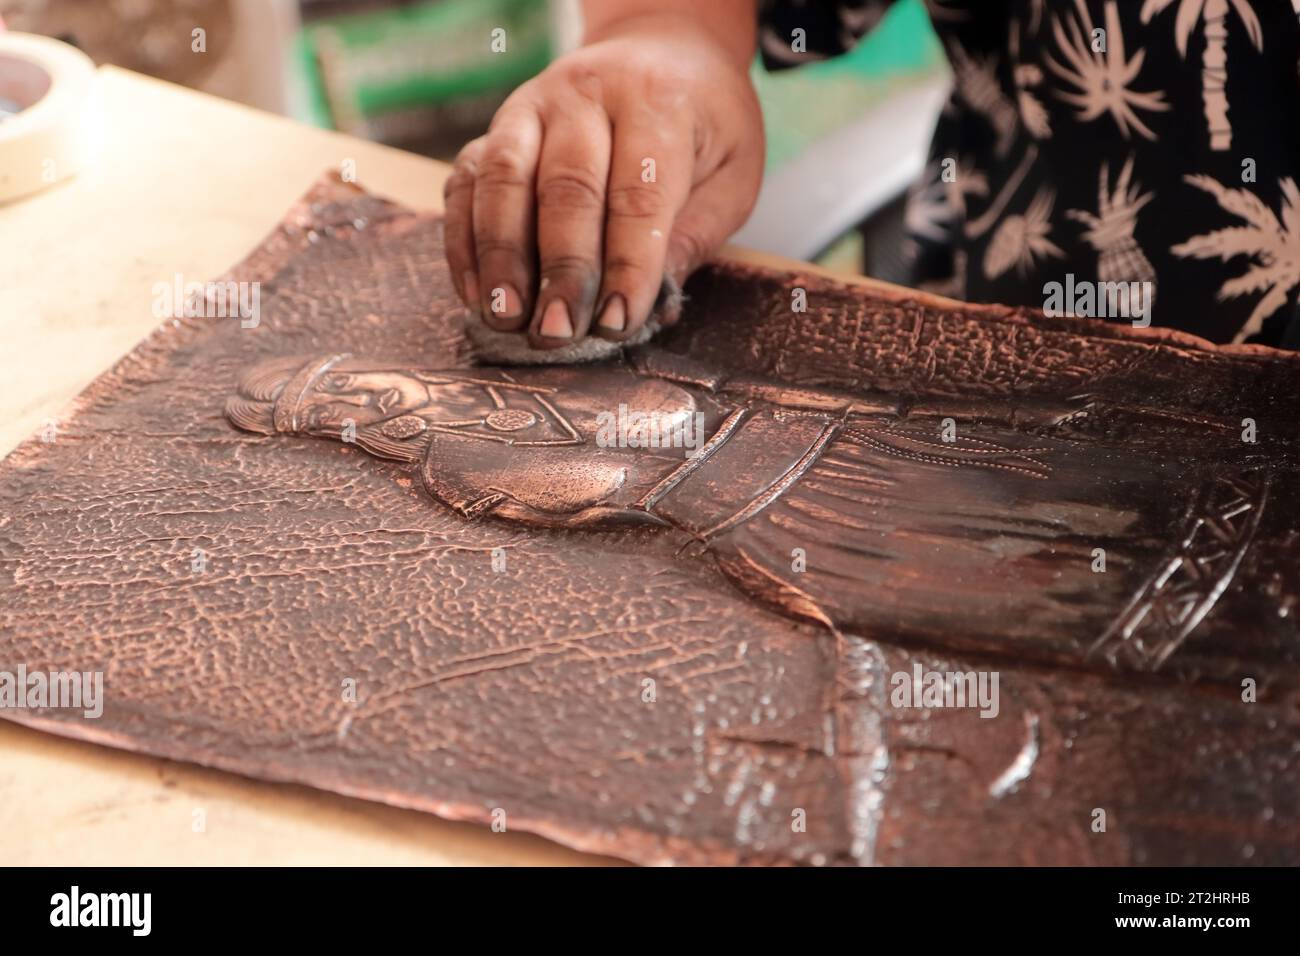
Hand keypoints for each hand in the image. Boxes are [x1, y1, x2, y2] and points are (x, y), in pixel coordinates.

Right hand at [443, 9, 763, 348]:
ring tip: (505, 318)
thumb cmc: (700, 125)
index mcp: (657, 103)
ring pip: (504, 180)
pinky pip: (466, 181)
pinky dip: (465, 240)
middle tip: (556, 331)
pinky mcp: (494, 128)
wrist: (658, 48)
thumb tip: (655, 305)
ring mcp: (531, 107)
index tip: (617, 323)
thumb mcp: (731, 173)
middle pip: (565, 188)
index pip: (638, 194)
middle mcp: (587, 96)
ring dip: (500, 256)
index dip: (627, 264)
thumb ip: (695, 234)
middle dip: (560, 269)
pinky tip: (475, 293)